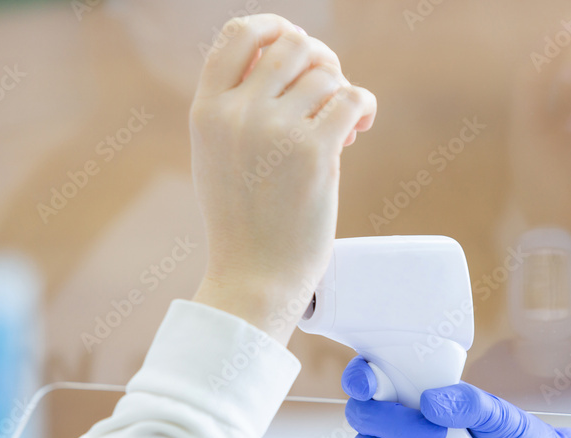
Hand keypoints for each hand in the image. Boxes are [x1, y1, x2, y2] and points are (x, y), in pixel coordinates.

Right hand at [190, 15, 375, 342]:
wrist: (255, 277)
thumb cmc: (244, 220)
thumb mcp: (220, 155)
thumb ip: (239, 106)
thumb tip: (290, 57)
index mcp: (207, 111)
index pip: (238, 33)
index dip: (274, 27)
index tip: (295, 46)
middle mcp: (237, 114)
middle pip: (292, 43)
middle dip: (320, 59)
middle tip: (329, 89)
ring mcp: (275, 132)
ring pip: (326, 74)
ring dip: (341, 92)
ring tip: (340, 127)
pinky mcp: (314, 153)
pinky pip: (352, 99)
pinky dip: (363, 107)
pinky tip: (359, 128)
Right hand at [342, 357, 570, 437]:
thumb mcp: (501, 416)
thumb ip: (470, 403)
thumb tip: (431, 403)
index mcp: (414, 392)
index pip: (370, 378)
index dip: (359, 378)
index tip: (370, 386)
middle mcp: (396, 422)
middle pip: (362, 416)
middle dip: (394, 425)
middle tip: (437, 435)